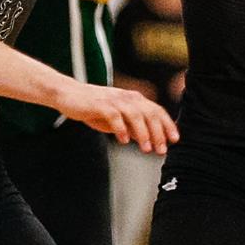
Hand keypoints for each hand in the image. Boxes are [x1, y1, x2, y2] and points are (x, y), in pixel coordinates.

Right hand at [57, 80, 177, 153]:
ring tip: (145, 149)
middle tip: (162, 150)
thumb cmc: (94, 108)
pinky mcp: (99, 104)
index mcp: (134, 99)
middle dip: (158, 132)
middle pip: (149, 113)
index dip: (168, 125)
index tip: (175, 140)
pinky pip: (114, 116)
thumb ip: (133, 127)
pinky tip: (124, 140)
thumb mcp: (117, 119)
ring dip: (143, 133)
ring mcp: (113, 100)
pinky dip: (121, 128)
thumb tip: (150, 140)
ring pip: (135, 114)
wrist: (69, 95)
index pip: (156, 111)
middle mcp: (127, 97)